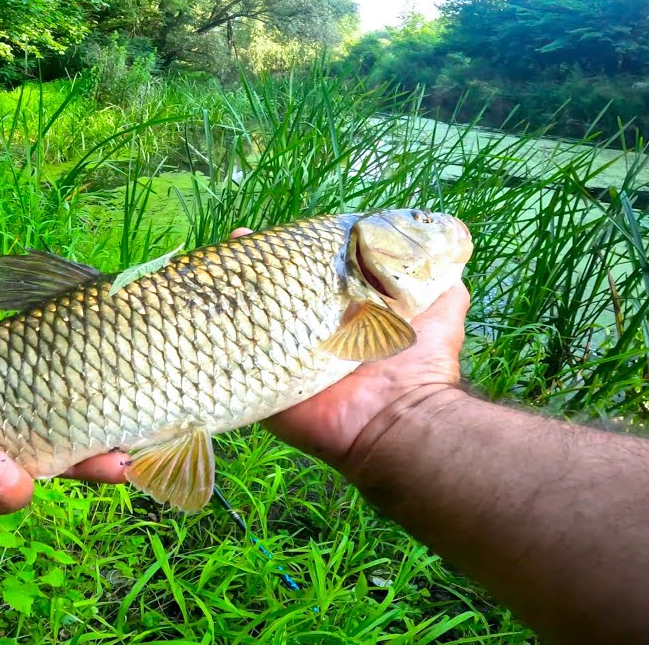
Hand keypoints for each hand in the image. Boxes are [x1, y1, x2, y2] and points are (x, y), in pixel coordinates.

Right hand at [225, 227, 469, 470]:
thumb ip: (439, 276)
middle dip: (257, 265)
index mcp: (348, 313)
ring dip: (232, 289)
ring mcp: (287, 357)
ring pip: (251, 317)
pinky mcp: (267, 382)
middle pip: (277, 292)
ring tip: (218, 259)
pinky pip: (234, 354)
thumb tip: (443, 245)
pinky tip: (205, 300)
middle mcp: (315, 333)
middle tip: (239, 240)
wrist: (401, 417)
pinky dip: (217, 330)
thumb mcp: (442, 304)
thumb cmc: (421, 360)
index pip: (315, 274)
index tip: (283, 232)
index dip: (298, 252)